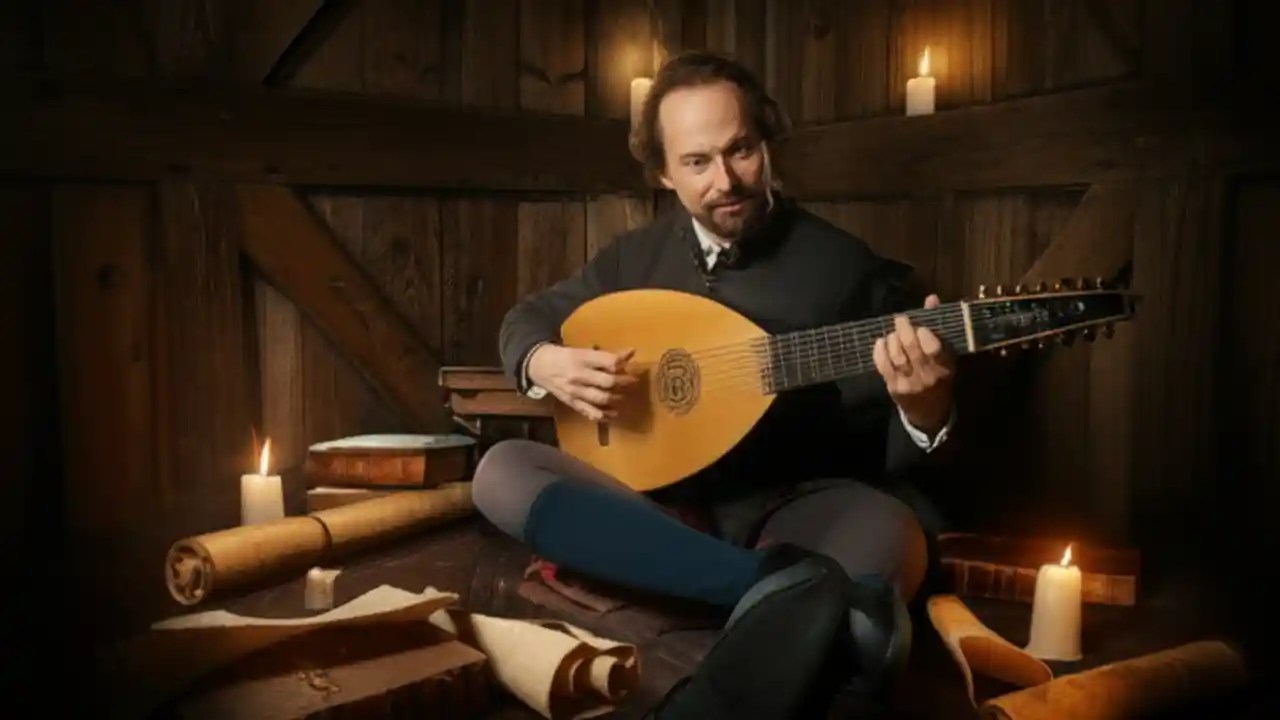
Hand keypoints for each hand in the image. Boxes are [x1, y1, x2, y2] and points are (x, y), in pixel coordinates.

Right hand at [527, 344, 637, 421]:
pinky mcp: (572, 403)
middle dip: (624, 382)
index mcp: (582, 358)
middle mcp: (579, 375)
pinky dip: (604, 415)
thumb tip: (631, 353)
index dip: (622, 364)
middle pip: (607, 382)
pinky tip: (614, 414)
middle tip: (633, 382)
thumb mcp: (583, 351)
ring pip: (601, 398)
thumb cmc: (564, 356)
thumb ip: (606, 355)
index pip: (608, 362)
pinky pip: (590, 412)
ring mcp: (575, 391)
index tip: (629, 365)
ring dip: (617, 398)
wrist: (538, 366)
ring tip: (624, 395)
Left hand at [873, 294, 954, 434]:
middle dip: (904, 330)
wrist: (930, 411)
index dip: (924, 334)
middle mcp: (927, 376)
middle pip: (911, 350)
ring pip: (896, 357)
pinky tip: (881, 342)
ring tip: (893, 333)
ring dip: (892, 340)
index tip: (920, 326)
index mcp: (944, 366)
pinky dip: (879, 351)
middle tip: (901, 319)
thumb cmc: (940, 376)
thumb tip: (931, 298)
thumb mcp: (946, 354)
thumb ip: (938, 326)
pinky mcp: (894, 388)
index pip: (934, 349)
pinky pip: (883, 366)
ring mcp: (909, 383)